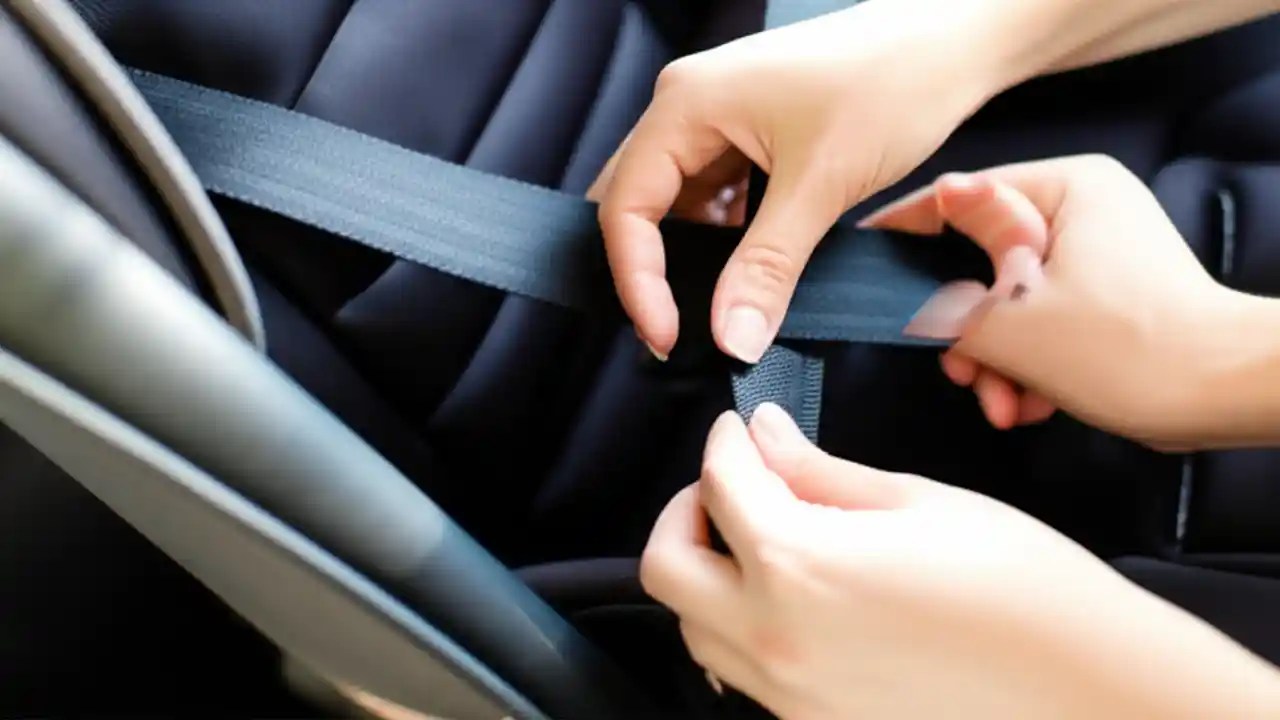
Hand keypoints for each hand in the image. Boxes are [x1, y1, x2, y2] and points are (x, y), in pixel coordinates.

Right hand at [591, 0, 1016, 361]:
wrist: (953, 42)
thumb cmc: (892, 79)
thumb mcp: (823, 183)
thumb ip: (768, 266)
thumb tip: (730, 339)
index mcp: (686, 103)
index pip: (626, 206)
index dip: (637, 280)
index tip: (666, 336)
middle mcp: (689, 106)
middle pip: (637, 205)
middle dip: (651, 273)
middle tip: (676, 334)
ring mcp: (717, 118)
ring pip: (675, 207)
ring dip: (689, 260)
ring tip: (715, 311)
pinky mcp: (748, 134)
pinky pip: (714, 199)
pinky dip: (723, 242)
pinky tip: (748, 274)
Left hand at [641, 404, 1279, 718]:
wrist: (1091, 692)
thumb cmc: (1025, 591)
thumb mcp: (920, 504)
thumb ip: (823, 473)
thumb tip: (769, 438)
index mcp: (800, 562)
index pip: (719, 482)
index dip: (724, 441)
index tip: (739, 430)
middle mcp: (776, 636)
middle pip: (666, 566)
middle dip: (687, 512)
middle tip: (731, 487)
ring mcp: (789, 693)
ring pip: (693, 626)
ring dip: (709, 575)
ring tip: (763, 545)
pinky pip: (739, 673)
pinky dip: (743, 629)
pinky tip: (793, 603)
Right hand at [863, 154, 1244, 448]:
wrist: (1223, 396)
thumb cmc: (1133, 348)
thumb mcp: (1012, 317)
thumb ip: (947, 285)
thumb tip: (911, 246)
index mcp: (1067, 186)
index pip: (963, 196)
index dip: (907, 230)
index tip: (863, 250)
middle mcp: (1085, 208)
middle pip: (982, 261)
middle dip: (966, 331)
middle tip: (959, 371)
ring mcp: (1097, 253)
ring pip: (1008, 301)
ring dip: (995, 361)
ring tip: (1003, 404)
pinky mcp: (1106, 294)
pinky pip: (1040, 321)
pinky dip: (1027, 366)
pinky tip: (1030, 405)